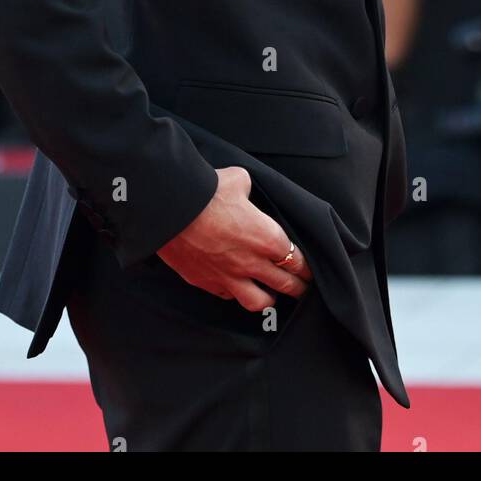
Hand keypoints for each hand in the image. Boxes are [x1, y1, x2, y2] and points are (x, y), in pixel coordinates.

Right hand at [156, 165, 312, 311]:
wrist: (171, 210)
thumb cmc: (208, 192)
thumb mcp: (239, 179)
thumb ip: (249, 190)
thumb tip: (246, 191)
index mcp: (267, 237)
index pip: (297, 260)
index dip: (306, 268)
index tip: (309, 271)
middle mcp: (252, 262)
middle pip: (285, 284)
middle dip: (298, 288)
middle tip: (303, 290)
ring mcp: (229, 276)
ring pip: (259, 301)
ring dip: (269, 299)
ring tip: (273, 297)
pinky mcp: (206, 282)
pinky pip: (227, 295)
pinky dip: (235, 294)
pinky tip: (237, 289)